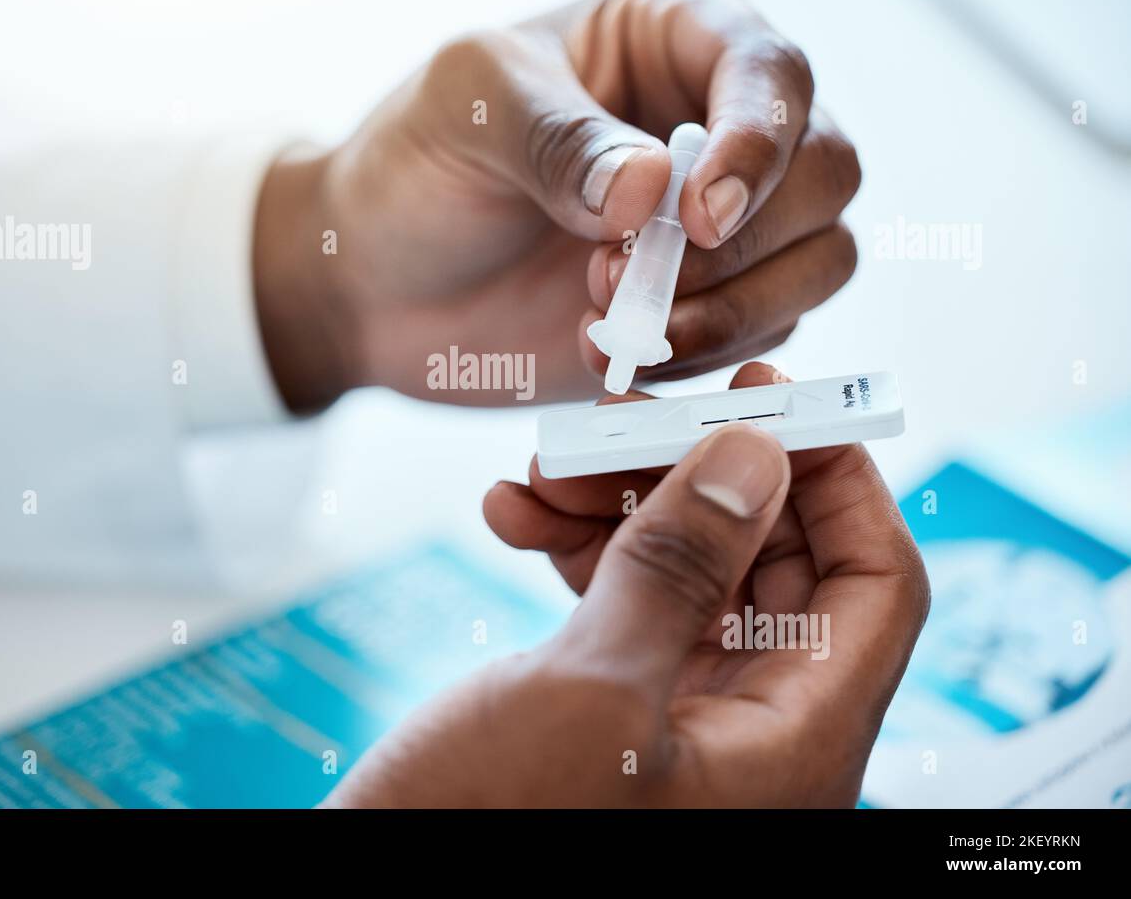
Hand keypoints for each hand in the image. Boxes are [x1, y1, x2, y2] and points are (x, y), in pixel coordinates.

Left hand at [255, 0, 859, 411]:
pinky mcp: (714, 303)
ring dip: (727, 309)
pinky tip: (614, 352)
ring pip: (818, 260)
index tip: (695, 218)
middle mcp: (722, 119)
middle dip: (738, 244)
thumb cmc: (418, 166)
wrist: (379, 281)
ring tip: (604, 319)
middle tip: (616, 276)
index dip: (757, 147)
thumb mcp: (466, 114)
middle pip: (825, 171)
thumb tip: (653, 190)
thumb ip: (559, 140)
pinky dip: (704, 356)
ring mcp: (728, 219)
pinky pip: (767, 333)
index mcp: (675, 32)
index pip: (773, 72)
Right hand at [325, 364, 927, 806]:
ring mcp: (682, 720)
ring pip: (689, 573)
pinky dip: (576, 548)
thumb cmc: (489, 827)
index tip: (773, 401)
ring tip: (541, 468)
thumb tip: (755, 457)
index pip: (873, 585)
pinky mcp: (615, 711)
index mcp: (792, 745)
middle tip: (627, 417)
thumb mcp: (592, 689)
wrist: (376, 886)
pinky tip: (513, 513)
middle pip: (774, 564)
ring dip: (619, 504)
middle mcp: (753, 732)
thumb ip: (681, 567)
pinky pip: (624, 604)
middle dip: (699, 476)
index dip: (838, 481)